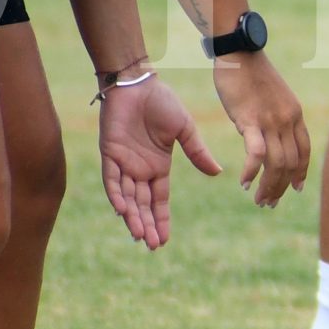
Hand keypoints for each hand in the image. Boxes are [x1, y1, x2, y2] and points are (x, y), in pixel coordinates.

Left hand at [96, 74, 221, 248]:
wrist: (138, 83)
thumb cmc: (162, 102)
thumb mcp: (185, 130)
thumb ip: (197, 152)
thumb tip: (218, 173)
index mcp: (158, 166)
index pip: (159, 200)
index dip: (161, 220)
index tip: (164, 241)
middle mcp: (139, 170)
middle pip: (142, 205)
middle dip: (147, 225)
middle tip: (152, 246)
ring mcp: (123, 163)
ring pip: (127, 197)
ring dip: (132, 217)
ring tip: (139, 236)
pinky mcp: (109, 153)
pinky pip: (112, 180)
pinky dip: (117, 195)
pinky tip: (123, 211)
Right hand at [211, 51, 309, 207]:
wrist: (240, 52)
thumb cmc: (251, 75)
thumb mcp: (273, 98)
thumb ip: (276, 118)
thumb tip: (268, 138)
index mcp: (295, 115)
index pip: (304, 151)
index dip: (301, 173)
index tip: (295, 189)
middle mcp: (287, 120)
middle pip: (291, 163)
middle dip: (282, 187)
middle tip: (270, 203)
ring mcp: (270, 120)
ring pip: (277, 163)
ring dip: (269, 187)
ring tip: (259, 200)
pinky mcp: (249, 119)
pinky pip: (256, 153)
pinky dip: (252, 172)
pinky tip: (245, 184)